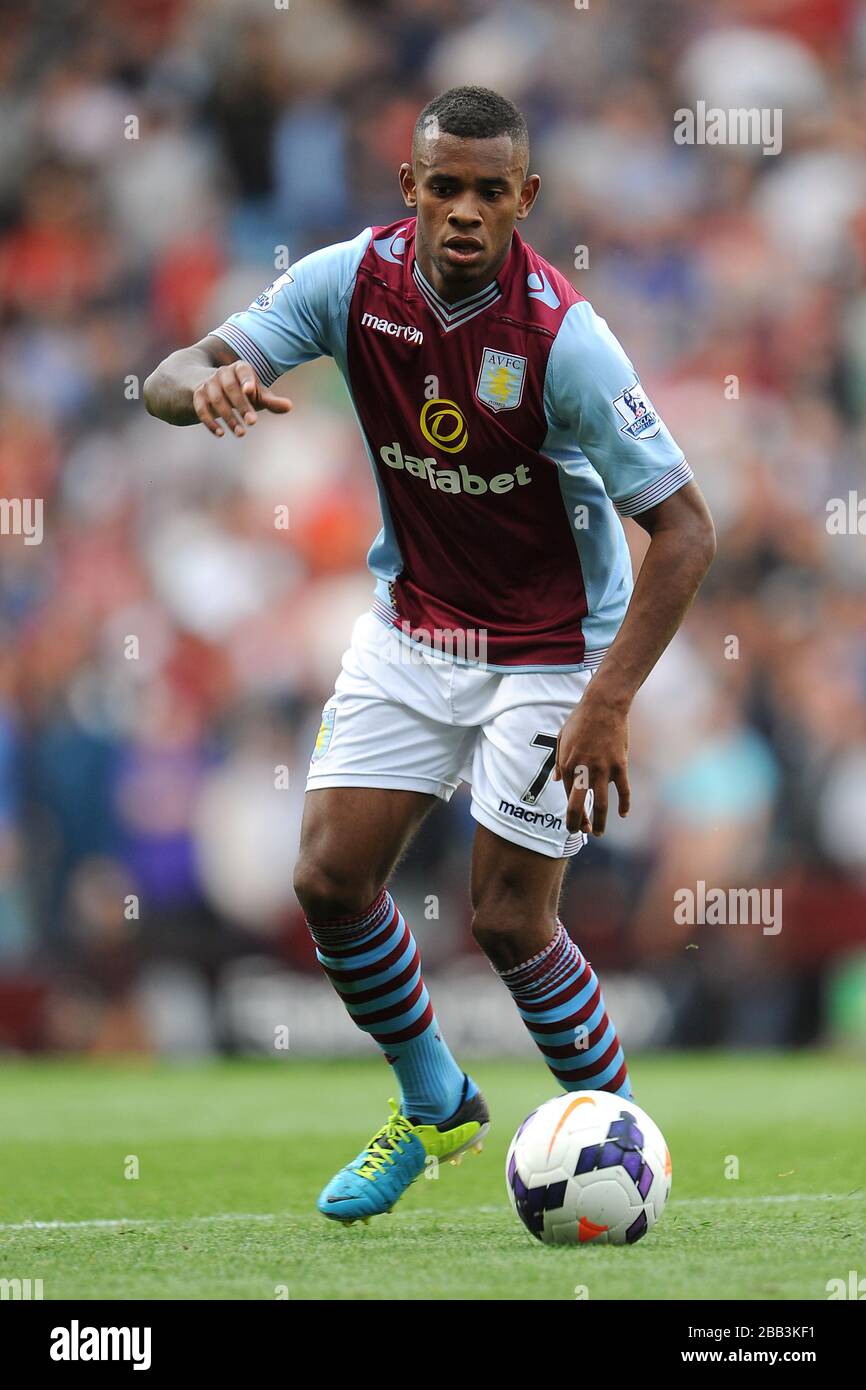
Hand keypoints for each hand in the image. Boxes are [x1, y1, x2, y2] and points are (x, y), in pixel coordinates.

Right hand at [192, 361, 291, 437]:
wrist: (209, 387)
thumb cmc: (240, 392)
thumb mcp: (255, 396)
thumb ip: (271, 401)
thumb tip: (289, 407)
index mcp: (239, 369)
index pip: (243, 371)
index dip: (247, 380)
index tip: (250, 391)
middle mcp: (222, 373)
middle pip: (231, 388)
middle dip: (241, 406)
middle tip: (253, 423)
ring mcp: (207, 384)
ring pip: (216, 400)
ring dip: (229, 418)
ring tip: (241, 433)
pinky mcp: (197, 397)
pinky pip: (201, 408)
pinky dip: (210, 422)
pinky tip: (221, 434)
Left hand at [553, 692, 630, 835]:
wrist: (603, 706)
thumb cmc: (580, 720)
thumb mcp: (562, 739)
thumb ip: (559, 761)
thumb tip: (557, 779)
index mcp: (567, 765)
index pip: (567, 797)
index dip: (571, 813)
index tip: (575, 823)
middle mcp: (583, 771)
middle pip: (578, 806)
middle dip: (578, 824)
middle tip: (581, 833)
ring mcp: (602, 769)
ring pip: (600, 804)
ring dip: (599, 822)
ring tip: (599, 832)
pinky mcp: (619, 765)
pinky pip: (623, 791)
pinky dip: (624, 805)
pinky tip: (623, 814)